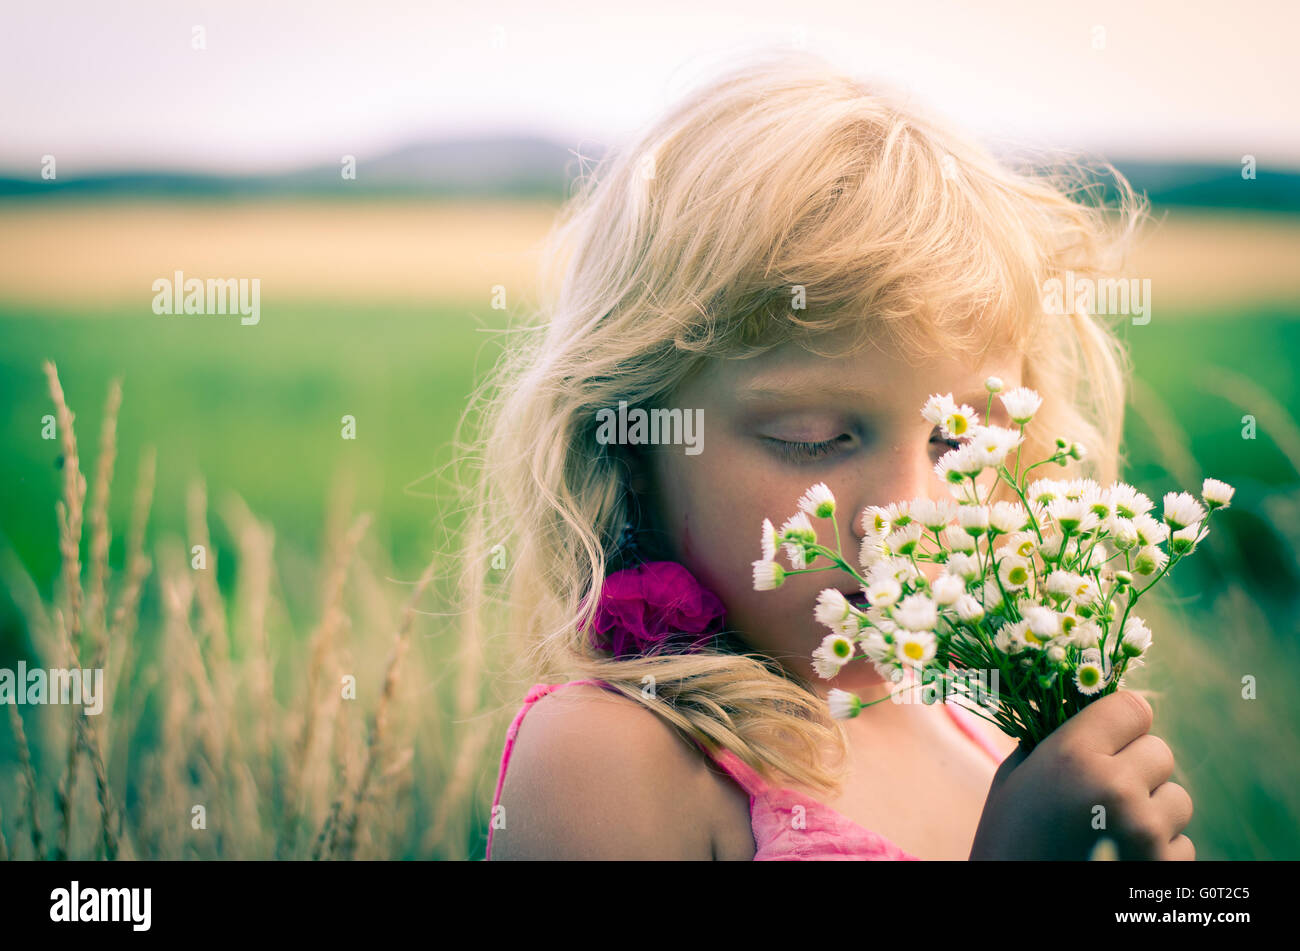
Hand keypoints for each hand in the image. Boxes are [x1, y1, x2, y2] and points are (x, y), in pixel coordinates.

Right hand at [969, 690, 1193, 859]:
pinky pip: (1182, 843)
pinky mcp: (1165, 868)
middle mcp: (1116, 788)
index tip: (1111, 737)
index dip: (1122, 722)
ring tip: (1111, 828)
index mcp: (1073, 757)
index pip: (1132, 708)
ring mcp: (1146, 832)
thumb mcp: (1013, 781)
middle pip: (1160, 751)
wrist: (1016, 909)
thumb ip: (1050, 743)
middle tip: (1105, 790)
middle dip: (1137, 767)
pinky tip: (1120, 856)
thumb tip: (1084, 715)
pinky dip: (1159, 849)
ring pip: (1177, 798)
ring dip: (1152, 809)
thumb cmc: (1007, 842)